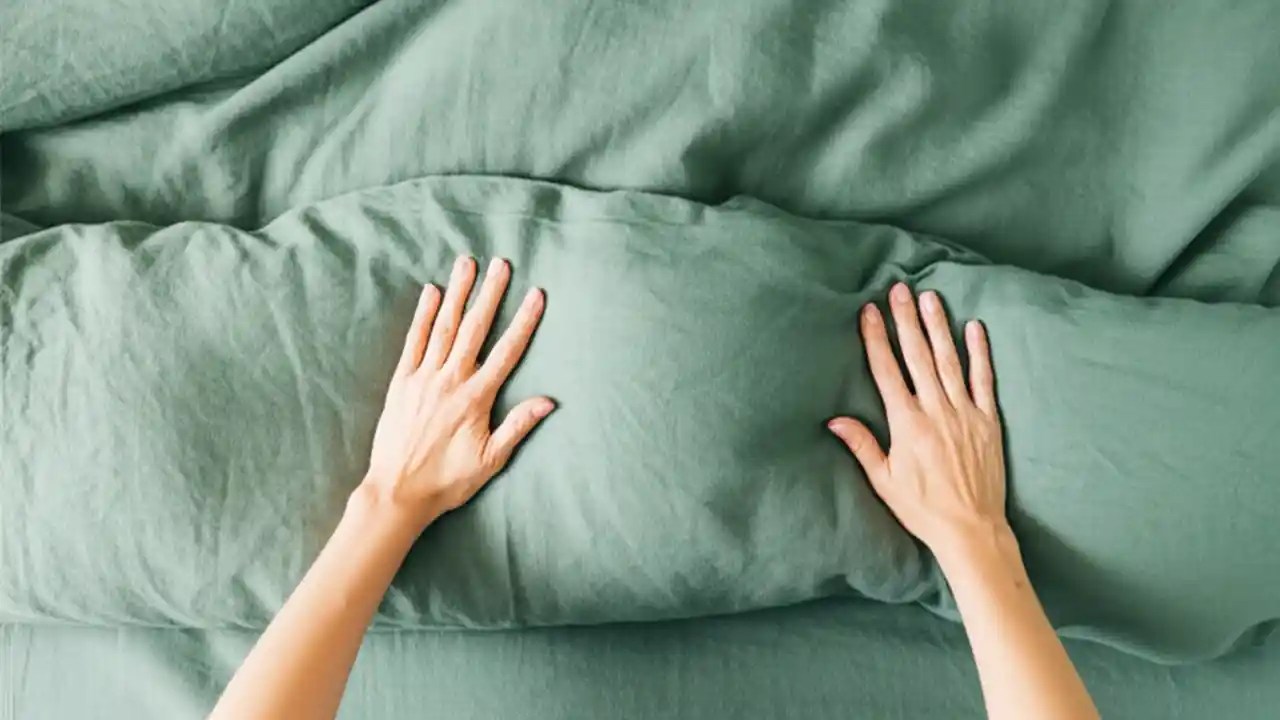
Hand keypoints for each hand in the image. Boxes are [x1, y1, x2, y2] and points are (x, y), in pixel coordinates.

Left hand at [362, 256, 553, 528]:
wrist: (397, 492)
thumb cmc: (447, 481)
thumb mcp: (491, 460)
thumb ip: (518, 426)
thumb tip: (548, 401)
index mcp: (476, 399)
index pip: (507, 352)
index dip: (524, 321)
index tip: (536, 294)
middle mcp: (450, 381)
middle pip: (475, 329)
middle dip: (490, 293)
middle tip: (501, 263)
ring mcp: (423, 378)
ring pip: (444, 327)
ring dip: (457, 293)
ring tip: (467, 264)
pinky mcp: (401, 383)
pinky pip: (414, 341)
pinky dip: (423, 316)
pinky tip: (432, 293)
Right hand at [828, 283, 1007, 553]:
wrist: (971, 529)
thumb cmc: (922, 508)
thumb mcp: (883, 481)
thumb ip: (862, 445)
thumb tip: (833, 419)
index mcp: (907, 424)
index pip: (887, 371)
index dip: (877, 339)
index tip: (869, 311)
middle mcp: (936, 411)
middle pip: (918, 356)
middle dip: (906, 321)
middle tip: (899, 290)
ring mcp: (965, 413)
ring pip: (949, 360)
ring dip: (939, 327)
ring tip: (930, 298)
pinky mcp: (988, 421)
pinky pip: (983, 380)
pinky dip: (979, 352)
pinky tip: (975, 328)